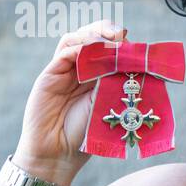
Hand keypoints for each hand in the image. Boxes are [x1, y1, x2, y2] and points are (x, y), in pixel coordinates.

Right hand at [16, 20, 128, 182]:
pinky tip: (91, 53)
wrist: (59, 153)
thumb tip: (135, 62)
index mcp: (99, 77)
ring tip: (110, 40)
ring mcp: (65, 71)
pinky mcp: (49, 75)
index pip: (109, 49)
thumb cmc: (86, 134)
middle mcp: (82, 70)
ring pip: (77, 40)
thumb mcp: (107, 104)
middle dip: (107, 31)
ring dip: (94, 35)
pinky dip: (79, 49)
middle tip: (120, 34)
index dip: (121, 42)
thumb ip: (116, 82)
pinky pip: (64, 53)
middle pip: (92, 38)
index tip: (136, 45)